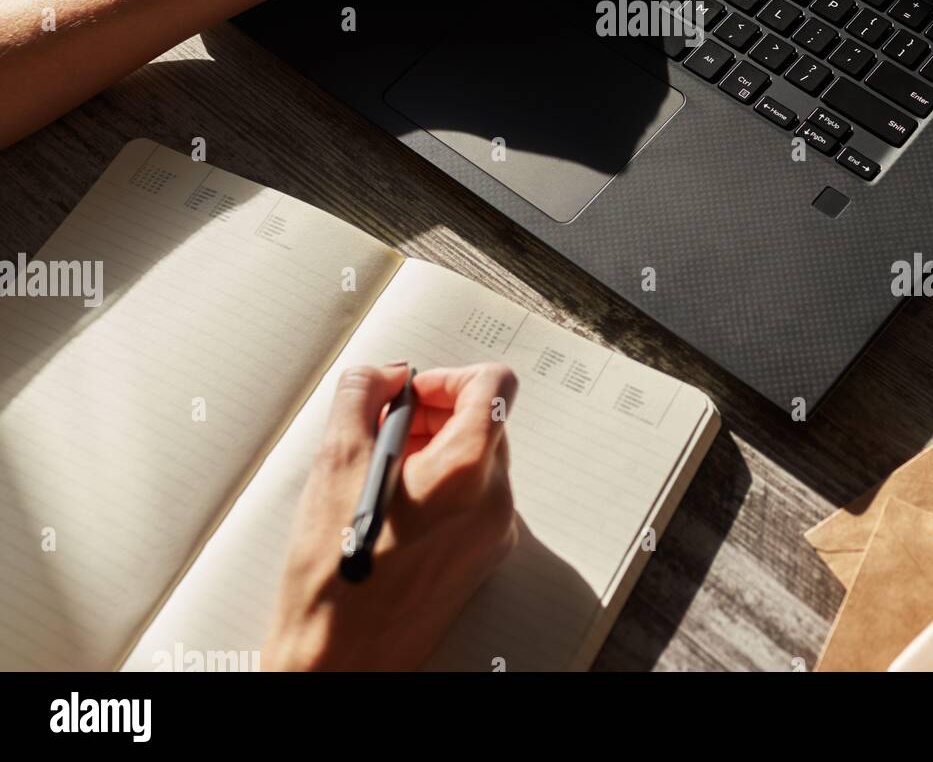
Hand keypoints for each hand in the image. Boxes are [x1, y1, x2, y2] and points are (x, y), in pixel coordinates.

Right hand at [262, 362, 518, 670]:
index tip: (411, 393)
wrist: (337, 663)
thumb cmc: (334, 579)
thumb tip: (386, 374)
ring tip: (380, 471)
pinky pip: (473, 498)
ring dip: (433, 448)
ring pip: (478, 459)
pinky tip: (391, 506)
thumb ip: (362, 395)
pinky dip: (439, 485)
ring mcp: (492, 534)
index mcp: (467, 472)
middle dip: (434, 413)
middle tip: (383, 431)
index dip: (448, 377)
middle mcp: (492, 502)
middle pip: (484, 421)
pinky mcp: (480, 558)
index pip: (494, 385)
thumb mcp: (334, 463)